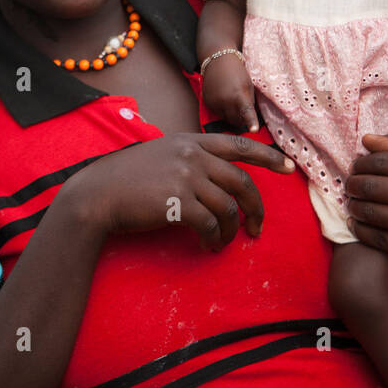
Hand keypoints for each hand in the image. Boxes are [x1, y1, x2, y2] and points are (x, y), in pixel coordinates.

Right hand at [61, 132, 293, 251]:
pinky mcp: (179, 202)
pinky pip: (210, 224)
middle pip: (241, 182)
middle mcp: (192, 155)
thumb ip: (189, 159)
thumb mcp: (162, 155)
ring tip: (223, 243)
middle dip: (256, 208)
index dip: (267, 156)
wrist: (98, 194)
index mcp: (191, 141)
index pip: (238, 144)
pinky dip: (214, 238)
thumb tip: (216, 178)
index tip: (288, 167)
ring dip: (231, 230)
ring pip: (228, 207)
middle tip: (257, 229)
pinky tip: (208, 246)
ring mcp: (186, 177)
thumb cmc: (127, 179)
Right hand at [201, 54, 258, 131]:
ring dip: (231, 116)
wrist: (218, 59)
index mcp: (238, 95)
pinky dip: (222, 110)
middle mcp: (224, 101)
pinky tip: (224, 99)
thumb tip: (249, 119)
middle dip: (241, 120)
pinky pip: (217, 113)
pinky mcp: (207, 103)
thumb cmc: (237, 71)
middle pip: (235, 121)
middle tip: (245, 113)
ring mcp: (214, 102)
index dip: (251, 122)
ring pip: (225, 119)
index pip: (247, 112)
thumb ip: (250, 102)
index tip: (254, 130)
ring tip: (233, 102)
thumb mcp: (248, 85)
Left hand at [344, 133, 387, 279]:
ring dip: (354, 206)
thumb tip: (365, 140)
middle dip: (354, 184)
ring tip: (352, 201)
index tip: (356, 166)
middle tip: (350, 184)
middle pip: (373, 186)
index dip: (362, 163)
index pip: (382, 162)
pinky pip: (377, 238)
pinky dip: (360, 229)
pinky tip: (356, 222)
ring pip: (372, 212)